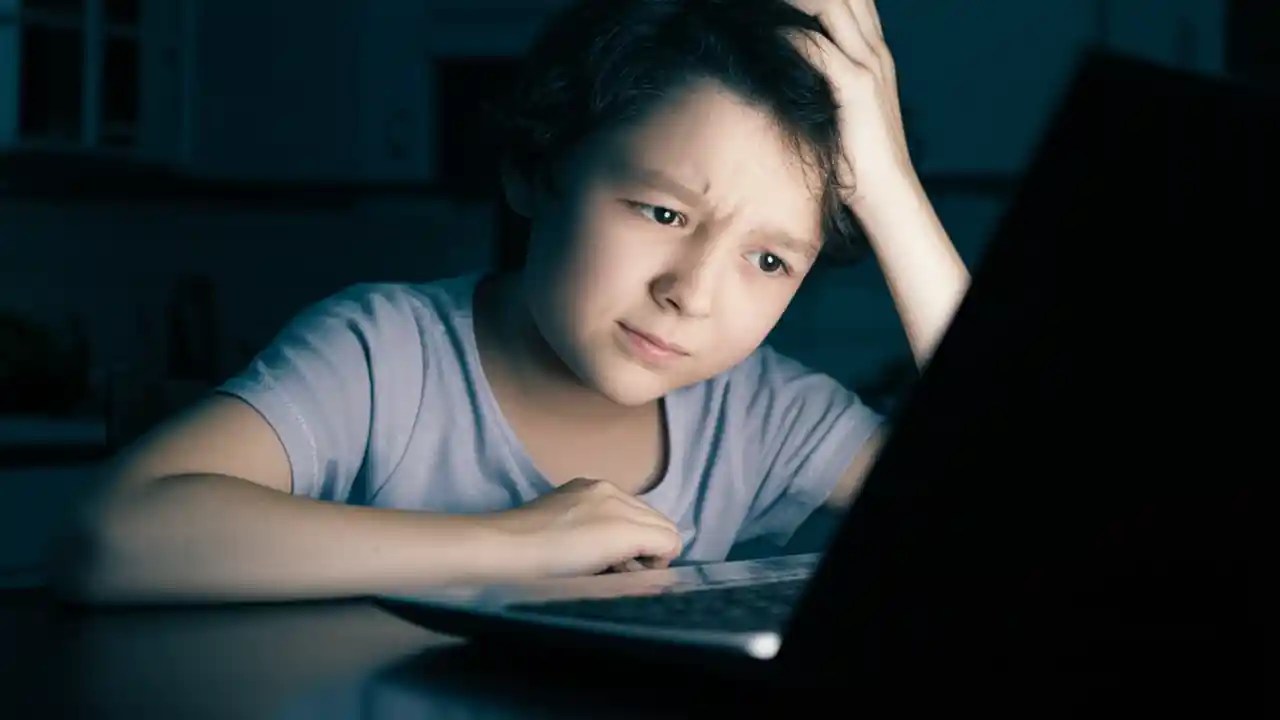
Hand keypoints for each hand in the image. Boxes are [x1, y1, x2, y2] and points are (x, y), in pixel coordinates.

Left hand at [489, 478, 682, 577]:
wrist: (502, 548)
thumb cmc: (552, 571)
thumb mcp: (604, 574)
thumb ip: (644, 563)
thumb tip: (659, 560)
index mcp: (622, 517)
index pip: (670, 537)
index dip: (660, 562)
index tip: (635, 577)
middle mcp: (614, 494)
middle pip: (659, 520)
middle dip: (650, 545)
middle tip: (622, 568)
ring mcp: (595, 486)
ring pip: (639, 509)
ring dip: (634, 532)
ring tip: (605, 554)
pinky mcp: (578, 484)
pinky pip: (615, 498)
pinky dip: (615, 517)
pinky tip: (589, 535)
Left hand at [783, 0, 915, 208]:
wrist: (889, 193)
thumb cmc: (861, 159)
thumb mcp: (845, 109)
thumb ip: (826, 84)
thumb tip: (787, 75)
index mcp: (875, 53)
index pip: (853, 0)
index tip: (783, 3)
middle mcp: (875, 51)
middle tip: (767, 1)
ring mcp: (869, 65)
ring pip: (833, 5)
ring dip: (796, 3)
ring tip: (763, 7)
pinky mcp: (856, 86)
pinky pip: (817, 46)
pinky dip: (788, 35)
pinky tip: (765, 36)